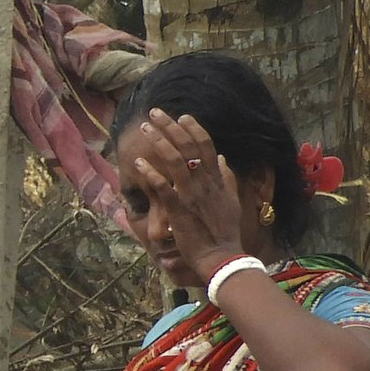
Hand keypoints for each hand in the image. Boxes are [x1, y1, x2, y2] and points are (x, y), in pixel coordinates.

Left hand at [122, 110, 247, 278]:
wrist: (222, 257)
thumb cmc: (225, 232)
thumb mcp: (231, 201)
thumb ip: (227, 178)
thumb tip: (221, 159)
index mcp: (217, 180)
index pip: (206, 146)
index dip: (193, 128)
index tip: (182, 116)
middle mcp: (205, 183)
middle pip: (188, 146)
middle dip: (170, 127)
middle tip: (154, 113)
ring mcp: (191, 195)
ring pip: (175, 160)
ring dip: (159, 141)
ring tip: (145, 128)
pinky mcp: (178, 209)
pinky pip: (162, 187)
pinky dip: (150, 173)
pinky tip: (137, 163)